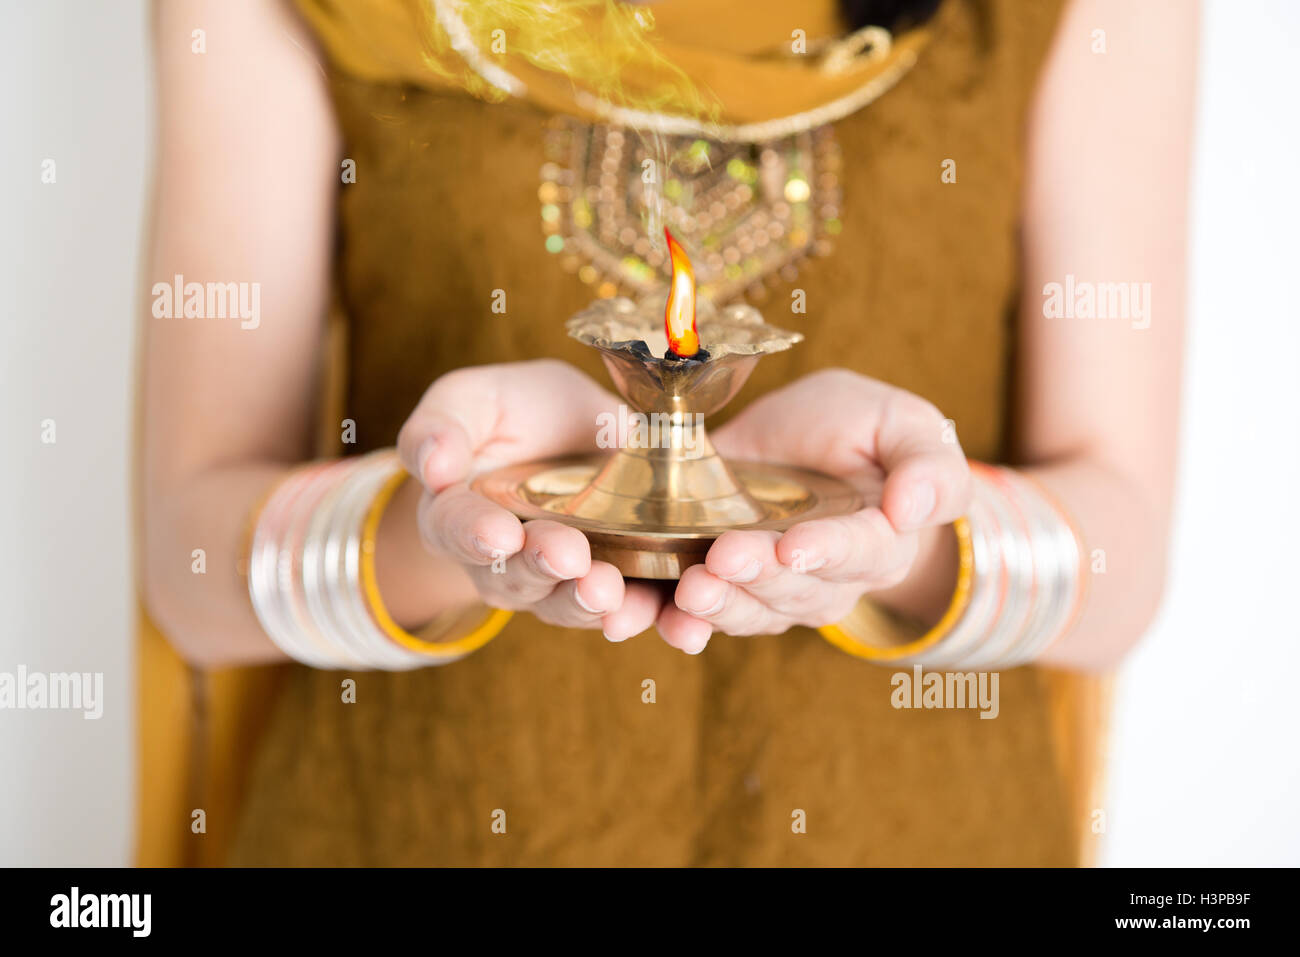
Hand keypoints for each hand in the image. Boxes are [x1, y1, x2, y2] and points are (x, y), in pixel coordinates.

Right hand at [396, 360, 661, 637]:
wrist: (582, 432)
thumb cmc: (517, 413)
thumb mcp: (475, 400)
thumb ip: (444, 425)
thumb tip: (432, 465)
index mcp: (457, 514)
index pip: (455, 529)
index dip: (474, 534)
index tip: (498, 534)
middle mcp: (502, 561)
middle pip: (514, 575)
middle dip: (542, 567)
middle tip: (567, 556)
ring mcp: (556, 581)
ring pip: (566, 602)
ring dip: (586, 600)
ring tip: (608, 589)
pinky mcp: (612, 585)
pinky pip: (622, 608)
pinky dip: (639, 612)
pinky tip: (656, 609)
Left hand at [656, 369, 971, 653]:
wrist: (799, 436)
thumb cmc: (862, 429)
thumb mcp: (904, 424)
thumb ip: (929, 465)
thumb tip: (915, 509)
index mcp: (880, 540)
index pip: (861, 553)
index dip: (828, 552)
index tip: (796, 547)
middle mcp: (828, 579)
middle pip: (798, 590)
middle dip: (760, 577)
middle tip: (725, 557)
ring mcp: (773, 590)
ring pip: (751, 610)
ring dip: (720, 605)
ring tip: (691, 588)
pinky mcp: (724, 586)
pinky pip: (705, 617)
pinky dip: (682, 623)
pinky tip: (664, 620)